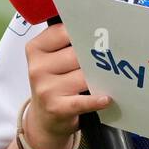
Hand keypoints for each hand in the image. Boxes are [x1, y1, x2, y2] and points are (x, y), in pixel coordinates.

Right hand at [24, 22, 109, 148]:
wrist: (44, 118)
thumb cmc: (55, 81)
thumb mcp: (52, 58)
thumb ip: (67, 42)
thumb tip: (98, 31)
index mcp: (36, 49)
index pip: (64, 32)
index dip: (84, 32)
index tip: (99, 32)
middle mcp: (38, 68)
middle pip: (77, 54)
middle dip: (94, 56)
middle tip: (112, 54)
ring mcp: (46, 89)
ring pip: (83, 76)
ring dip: (99, 77)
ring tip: (110, 75)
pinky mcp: (56, 108)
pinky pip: (81, 101)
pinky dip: (95, 100)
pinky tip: (106, 98)